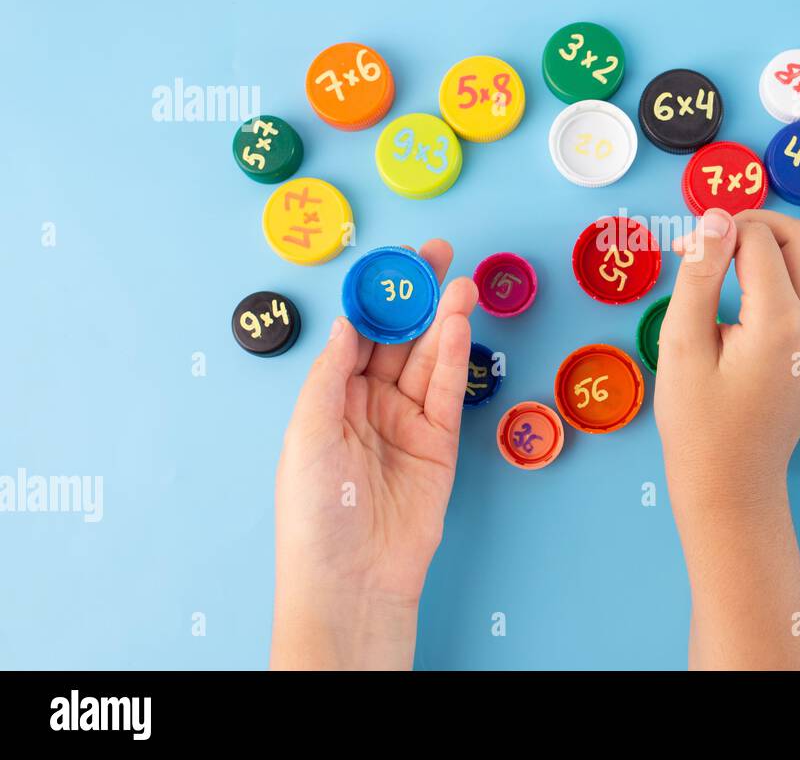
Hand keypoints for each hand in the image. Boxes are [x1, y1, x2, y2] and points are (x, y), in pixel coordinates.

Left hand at [270, 239, 477, 669]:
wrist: (352, 577)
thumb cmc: (314, 511)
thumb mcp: (307, 433)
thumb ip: (332, 374)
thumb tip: (348, 322)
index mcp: (330, 398)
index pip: (358, 334)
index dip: (375, 296)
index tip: (392, 261)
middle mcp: (369, 403)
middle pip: (398, 338)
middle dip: (416, 295)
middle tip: (436, 255)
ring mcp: (406, 422)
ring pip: (427, 358)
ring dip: (443, 318)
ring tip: (459, 282)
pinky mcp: (439, 443)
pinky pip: (446, 390)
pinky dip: (454, 354)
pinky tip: (458, 323)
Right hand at [653, 208, 799, 669]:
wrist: (732, 481)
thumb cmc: (697, 421)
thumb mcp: (681, 344)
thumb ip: (699, 275)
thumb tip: (716, 217)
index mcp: (778, 322)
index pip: (756, 238)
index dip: (715, 233)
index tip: (683, 253)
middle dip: (755, 224)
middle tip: (712, 243)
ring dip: (797, 237)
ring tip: (753, 249)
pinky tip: (784, 277)